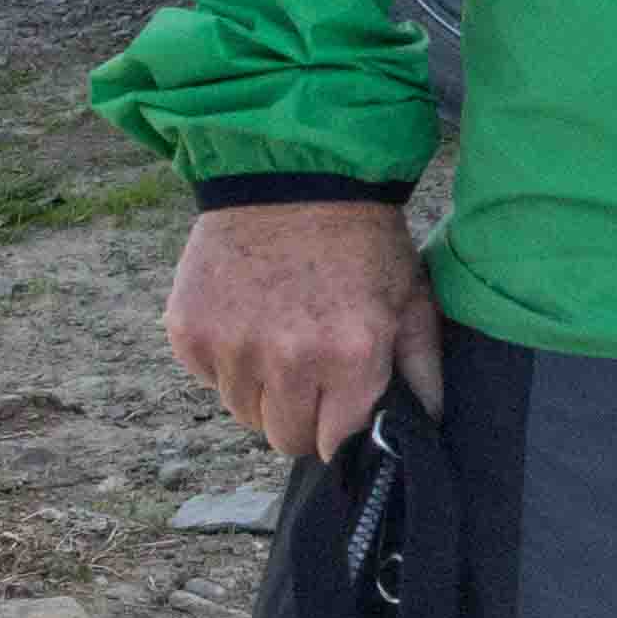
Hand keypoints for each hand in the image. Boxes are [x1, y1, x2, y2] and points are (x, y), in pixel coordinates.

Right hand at [166, 199, 443, 458]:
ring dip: (261, 389)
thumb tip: (427, 426)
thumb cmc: (362, 238)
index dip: (339, 427)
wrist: (294, 175)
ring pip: (242, 412)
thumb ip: (423, 368)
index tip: (340, 405)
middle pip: (284, 437)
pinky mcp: (189, 334)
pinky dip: (226, 361)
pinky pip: (209, 379)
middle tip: (310, 370)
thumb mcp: (411, 296)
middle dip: (300, 415)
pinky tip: (248, 317)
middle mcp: (288, 361)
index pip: (334, 442)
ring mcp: (232, 349)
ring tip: (279, 335)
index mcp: (351, 356)